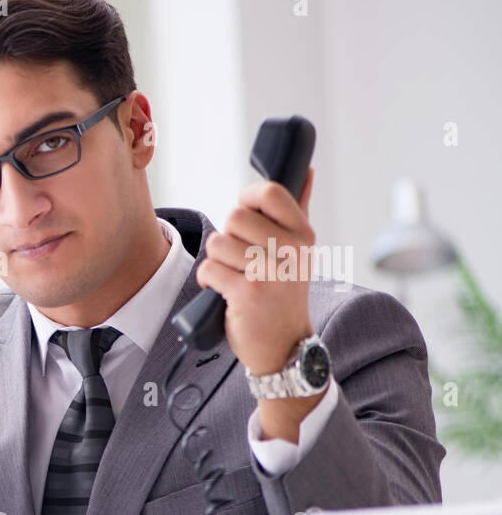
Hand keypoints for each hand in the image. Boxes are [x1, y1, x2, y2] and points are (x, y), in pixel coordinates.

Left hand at [195, 166, 315, 375]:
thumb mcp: (299, 251)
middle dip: (227, 238)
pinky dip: (207, 280)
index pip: (269, 192)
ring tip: (232, 275)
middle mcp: (291, 250)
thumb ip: (299, 209)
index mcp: (303, 234)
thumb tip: (307, 170)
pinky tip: (222, 290)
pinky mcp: (247, 293)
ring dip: (216, 261)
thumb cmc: (285, 292)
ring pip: (217, 243)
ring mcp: (270, 273)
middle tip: (239, 259)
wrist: (283, 344)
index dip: (247, 200)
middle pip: (234, 217)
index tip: (245, 217)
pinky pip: (208, 269)